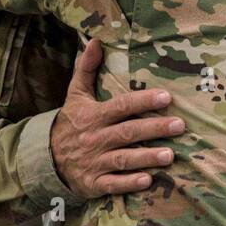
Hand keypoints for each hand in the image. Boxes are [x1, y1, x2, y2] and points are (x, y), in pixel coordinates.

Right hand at [51, 37, 182, 197]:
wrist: (45, 159)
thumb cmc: (70, 123)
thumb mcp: (75, 94)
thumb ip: (86, 68)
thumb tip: (96, 41)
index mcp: (93, 115)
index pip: (122, 106)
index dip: (143, 101)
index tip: (167, 97)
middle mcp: (95, 138)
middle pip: (128, 132)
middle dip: (154, 129)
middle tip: (180, 125)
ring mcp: (94, 162)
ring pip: (123, 159)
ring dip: (147, 158)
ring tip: (171, 155)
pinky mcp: (94, 183)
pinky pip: (113, 184)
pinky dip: (129, 183)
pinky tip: (148, 181)